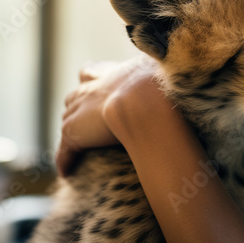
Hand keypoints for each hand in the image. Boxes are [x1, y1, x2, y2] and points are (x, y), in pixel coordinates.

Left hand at [55, 55, 162, 175]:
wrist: (142, 100)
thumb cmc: (156, 85)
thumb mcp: (160, 71)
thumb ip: (161, 73)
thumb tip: (179, 70)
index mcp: (107, 75)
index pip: (89, 74)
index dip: (90, 81)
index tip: (89, 84)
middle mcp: (88, 91)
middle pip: (72, 100)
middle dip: (76, 110)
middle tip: (83, 123)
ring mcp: (77, 112)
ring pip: (67, 124)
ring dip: (71, 137)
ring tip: (73, 151)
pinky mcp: (74, 134)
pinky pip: (64, 152)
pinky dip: (65, 161)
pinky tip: (66, 172)